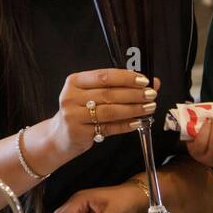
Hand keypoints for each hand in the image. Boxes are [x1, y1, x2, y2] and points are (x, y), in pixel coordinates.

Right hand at [47, 70, 161, 159]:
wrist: (58, 136)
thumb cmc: (80, 110)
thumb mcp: (93, 94)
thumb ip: (119, 87)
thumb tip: (153, 82)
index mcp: (75, 81)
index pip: (104, 76)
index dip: (126, 78)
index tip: (144, 81)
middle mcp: (71, 97)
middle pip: (108, 94)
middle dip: (134, 94)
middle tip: (151, 95)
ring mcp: (73, 116)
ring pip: (109, 111)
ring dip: (133, 109)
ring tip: (149, 107)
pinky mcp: (78, 133)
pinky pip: (108, 128)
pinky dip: (125, 125)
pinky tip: (138, 122)